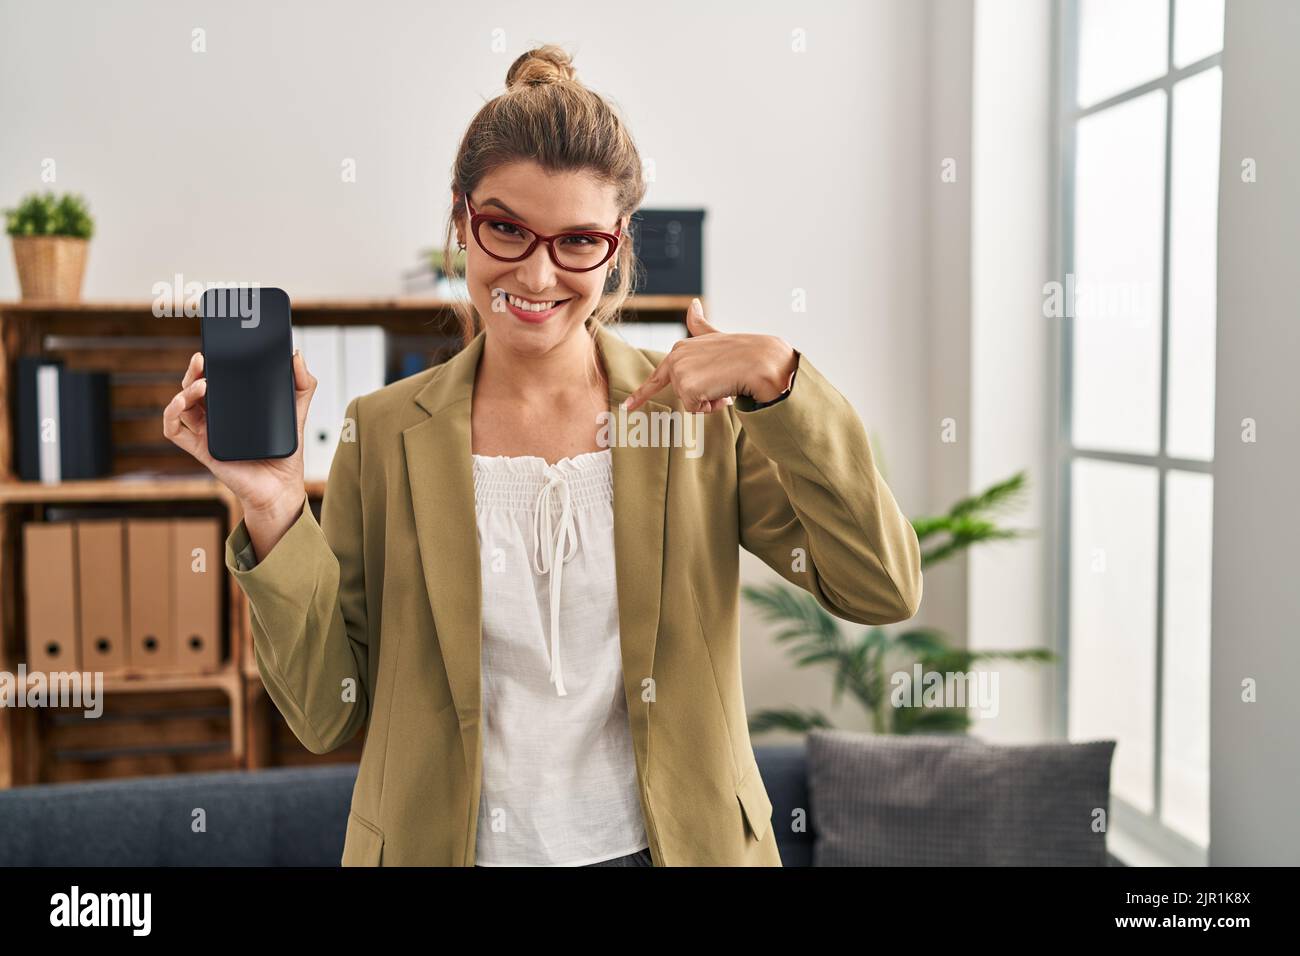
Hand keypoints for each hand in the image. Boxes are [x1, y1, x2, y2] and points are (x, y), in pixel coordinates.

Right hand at [163, 349, 315, 517]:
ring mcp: (206, 433)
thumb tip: (296, 355)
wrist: (281, 488)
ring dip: (185, 389)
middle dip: (194, 370)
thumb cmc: (284, 453)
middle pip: (194, 387)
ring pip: (181, 405)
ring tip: (204, 384)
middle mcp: (217, 417)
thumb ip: (302, 384)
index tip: (215, 349)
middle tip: (204, 359)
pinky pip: (174, 430)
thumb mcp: (298, 412)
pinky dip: (171, 413)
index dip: (211, 363)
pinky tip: (182, 402)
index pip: (216, 378)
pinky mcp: (201, 449)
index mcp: (235, 406)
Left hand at [623, 299, 796, 412]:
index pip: (658, 376)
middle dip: (703, 395)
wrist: (760, 359)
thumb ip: (700, 326)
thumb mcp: (716, 337)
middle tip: (721, 382)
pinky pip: (696, 409)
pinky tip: (723, 391)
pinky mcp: (687, 386)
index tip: (627, 407)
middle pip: (683, 394)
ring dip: (709, 400)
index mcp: (681, 348)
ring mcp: (681, 372)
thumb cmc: (743, 351)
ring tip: (724, 384)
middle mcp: (676, 357)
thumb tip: (693, 304)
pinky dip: (711, 405)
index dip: (641, 394)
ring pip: (689, 403)